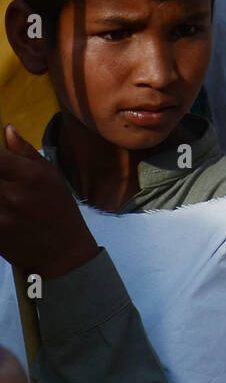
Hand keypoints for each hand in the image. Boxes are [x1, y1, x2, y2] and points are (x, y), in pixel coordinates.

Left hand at [0, 125, 97, 277]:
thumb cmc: (59, 209)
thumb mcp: (51, 175)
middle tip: (0, 179)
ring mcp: (1, 215)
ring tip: (1, 192)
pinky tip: (0, 207)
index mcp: (31, 175)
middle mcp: (14, 193)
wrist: (62, 253)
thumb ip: (25, 152)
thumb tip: (7, 129)